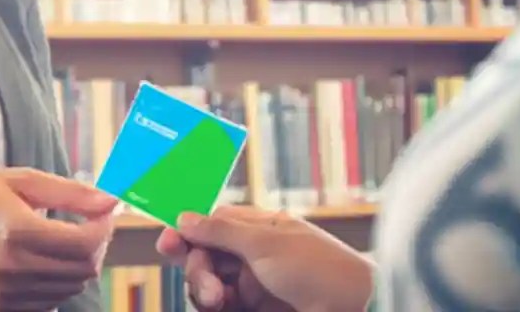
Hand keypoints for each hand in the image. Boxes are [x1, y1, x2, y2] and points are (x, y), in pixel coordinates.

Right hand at [0, 168, 117, 310]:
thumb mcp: (27, 180)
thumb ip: (73, 193)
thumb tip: (112, 202)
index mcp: (17, 231)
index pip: (82, 244)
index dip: (104, 228)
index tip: (105, 213)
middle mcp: (11, 267)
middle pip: (82, 269)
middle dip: (97, 245)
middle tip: (90, 223)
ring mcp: (6, 292)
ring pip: (71, 287)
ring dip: (80, 264)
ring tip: (66, 238)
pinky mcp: (3, 306)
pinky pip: (53, 301)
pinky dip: (61, 281)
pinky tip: (48, 258)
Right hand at [156, 206, 372, 311]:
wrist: (353, 309)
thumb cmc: (316, 267)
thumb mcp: (265, 242)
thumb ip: (221, 231)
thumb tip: (184, 216)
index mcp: (258, 227)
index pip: (210, 224)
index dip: (186, 233)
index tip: (166, 245)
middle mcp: (252, 253)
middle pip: (204, 256)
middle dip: (197, 268)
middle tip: (208, 286)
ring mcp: (253, 283)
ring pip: (209, 284)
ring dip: (204, 290)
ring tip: (217, 301)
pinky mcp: (254, 308)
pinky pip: (221, 306)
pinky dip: (214, 305)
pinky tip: (221, 305)